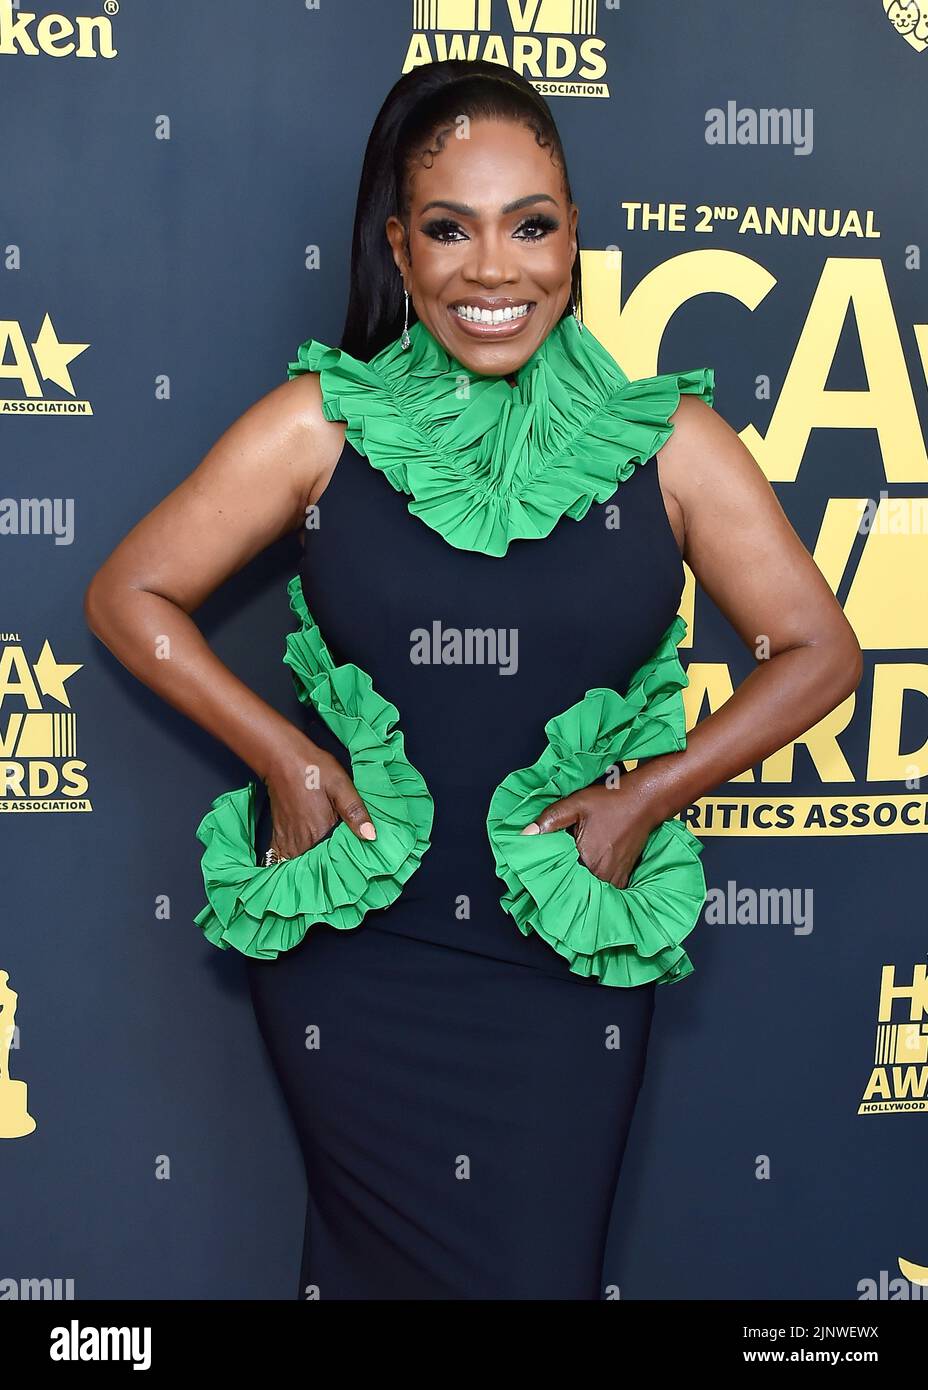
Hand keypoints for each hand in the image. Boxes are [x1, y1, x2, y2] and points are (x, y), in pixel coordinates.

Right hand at [261, 727, 375, 861]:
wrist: (282, 758)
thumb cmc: (313, 769)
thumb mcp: (342, 785)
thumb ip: (355, 812)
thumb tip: (371, 835)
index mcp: (320, 831)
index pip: (334, 860)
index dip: (344, 864)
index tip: (354, 866)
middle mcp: (302, 840)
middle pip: (316, 865)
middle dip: (326, 867)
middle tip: (340, 866)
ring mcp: (288, 838)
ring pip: (299, 863)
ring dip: (309, 865)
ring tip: (322, 863)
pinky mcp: (279, 833)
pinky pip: (283, 856)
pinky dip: (292, 859)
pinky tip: (302, 856)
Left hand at [520, 769, 662, 889]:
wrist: (643, 801)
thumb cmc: (610, 801)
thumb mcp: (575, 804)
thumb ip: (549, 820)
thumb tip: (525, 835)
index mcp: (586, 859)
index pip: (558, 879)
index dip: (545, 878)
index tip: (532, 880)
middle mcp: (601, 873)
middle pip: (573, 888)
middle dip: (560, 883)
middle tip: (545, 881)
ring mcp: (614, 878)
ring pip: (589, 891)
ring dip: (577, 887)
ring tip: (564, 881)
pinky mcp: (623, 877)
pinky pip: (604, 890)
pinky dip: (593, 887)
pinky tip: (584, 878)